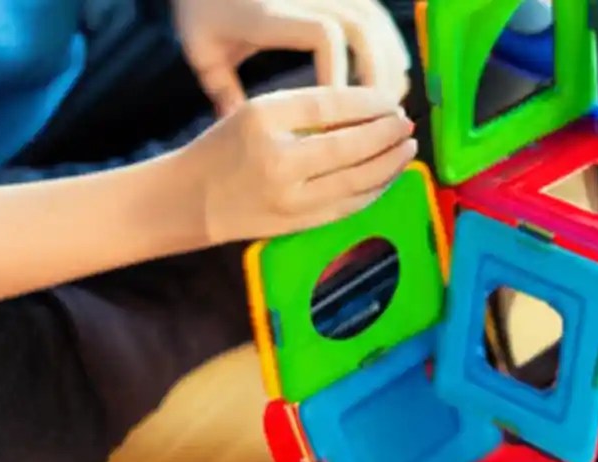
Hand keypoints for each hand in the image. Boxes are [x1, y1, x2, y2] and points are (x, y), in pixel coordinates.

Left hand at [172, 0, 409, 114]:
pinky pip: (377, 18)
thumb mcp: (201, 52)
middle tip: (375, 123)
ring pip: (374, 24)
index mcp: (267, 11)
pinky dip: (388, 51)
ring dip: (387, 66)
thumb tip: (242, 144)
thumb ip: (222, 94)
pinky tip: (390, 82)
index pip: (323, 36)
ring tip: (386, 108)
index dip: (338, 77)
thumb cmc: (204, 13)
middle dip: (373, 79)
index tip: (332, 120)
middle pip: (359, 29)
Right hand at [178, 85, 415, 243]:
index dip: (368, 103)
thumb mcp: (257, 113)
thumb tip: (368, 110)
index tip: (389, 101)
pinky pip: (349, 206)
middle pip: (349, 145)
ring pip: (356, 180)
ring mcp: (290, 196)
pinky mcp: (299, 224)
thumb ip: (307, 110)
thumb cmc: (227, 149)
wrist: (191, 199)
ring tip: (406, 148)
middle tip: (406, 124)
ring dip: (389, 164)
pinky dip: (375, 190)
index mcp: (263, 119)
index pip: (330, 105)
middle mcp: (277, 159)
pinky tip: (388, 175)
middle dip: (386, 134)